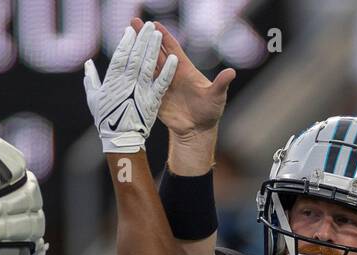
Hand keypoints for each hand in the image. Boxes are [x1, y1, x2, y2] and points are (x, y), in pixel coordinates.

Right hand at [84, 20, 176, 153]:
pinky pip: (162, 83)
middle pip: (135, 56)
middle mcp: (126, 83)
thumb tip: (87, 64)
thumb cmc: (105, 119)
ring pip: (148, 66)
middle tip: (146, 25)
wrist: (120, 139)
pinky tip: (174, 58)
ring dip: (154, 49)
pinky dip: (168, 71)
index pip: (120, 56)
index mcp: (112, 80)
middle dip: (141, 39)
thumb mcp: (93, 98)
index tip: (130, 30)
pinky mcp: (152, 101)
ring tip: (157, 34)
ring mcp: (140, 91)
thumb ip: (90, 79)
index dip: (126, 42)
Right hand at [139, 19, 235, 139]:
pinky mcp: (154, 96)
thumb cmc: (210, 111)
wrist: (197, 130)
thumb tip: (232, 72)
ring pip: (146, 64)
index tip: (154, 23)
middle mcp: (171, 74)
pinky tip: (124, 64)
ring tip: (127, 37)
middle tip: (134, 21)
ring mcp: (161, 84)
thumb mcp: (216, 97)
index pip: (172, 48)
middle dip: (145, 37)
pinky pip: (142, 83)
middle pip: (156, 52)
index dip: (164, 36)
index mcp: (184, 69)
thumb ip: (221, 84)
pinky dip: (134, 74)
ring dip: (137, 52)